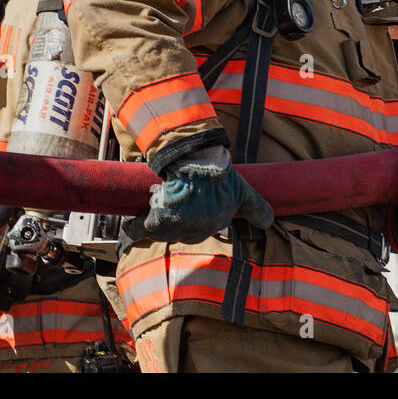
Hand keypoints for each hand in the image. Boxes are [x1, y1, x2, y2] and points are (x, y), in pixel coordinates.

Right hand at [126, 142, 273, 243]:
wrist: (197, 163)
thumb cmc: (220, 174)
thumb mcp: (243, 191)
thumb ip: (256, 207)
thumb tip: (270, 223)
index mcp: (213, 225)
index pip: (199, 228)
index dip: (191, 215)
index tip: (187, 204)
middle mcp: (195, 232)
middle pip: (179, 231)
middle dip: (174, 218)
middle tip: (171, 199)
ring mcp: (175, 229)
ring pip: (159, 230)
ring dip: (153, 221)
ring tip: (152, 205)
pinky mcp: (156, 222)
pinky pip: (138, 232)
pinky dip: (131, 233)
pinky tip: (127, 235)